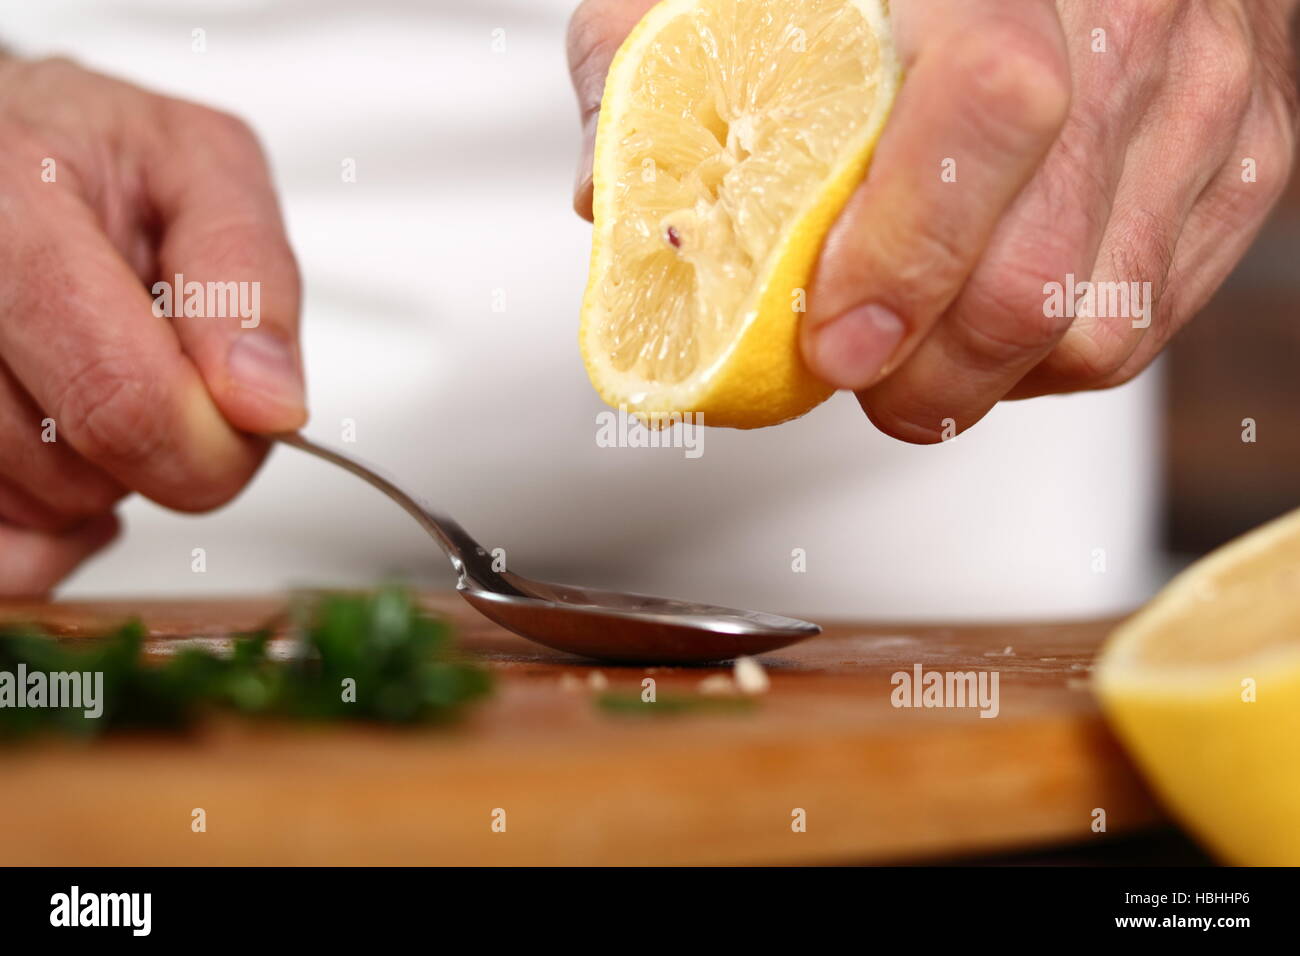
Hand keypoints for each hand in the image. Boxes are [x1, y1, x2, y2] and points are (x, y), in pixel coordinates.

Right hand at [0, 56, 305, 593]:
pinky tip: (52, 458)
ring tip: (77, 380)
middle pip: (70, 470)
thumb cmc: (84, 156)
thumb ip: (249, 282)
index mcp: (5, 201)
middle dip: (150, 453)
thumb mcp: (201, 168)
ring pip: (26, 506)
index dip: (207, 446)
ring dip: (86, 479)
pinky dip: (38, 538)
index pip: (122, 395)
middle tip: (147, 371)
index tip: (238, 424)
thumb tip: (268, 405)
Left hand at [568, 0, 1298, 440]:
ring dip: (990, 378)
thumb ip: (665, 72)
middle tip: (862, 385)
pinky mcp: (1244, 157)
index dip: (908, 256)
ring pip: (1103, 324)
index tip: (833, 344)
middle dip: (930, 374)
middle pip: (1041, 274)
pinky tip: (1001, 325)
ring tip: (923, 360)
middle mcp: (1128, 23)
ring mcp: (1205, 95)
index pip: (986, 115)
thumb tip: (615, 204)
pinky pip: (1156, 314)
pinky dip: (1061, 353)